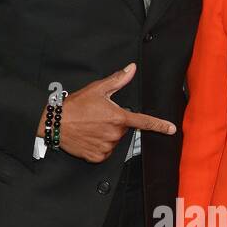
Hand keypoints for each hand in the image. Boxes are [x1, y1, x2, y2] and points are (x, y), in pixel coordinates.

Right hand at [39, 63, 175, 162]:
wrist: (56, 123)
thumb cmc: (75, 106)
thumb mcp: (97, 89)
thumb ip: (118, 80)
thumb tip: (131, 69)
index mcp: (118, 117)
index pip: (144, 122)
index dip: (160, 125)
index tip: (171, 129)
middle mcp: (115, 134)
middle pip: (123, 130)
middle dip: (114, 124)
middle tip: (98, 118)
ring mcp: (106, 147)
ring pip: (114, 142)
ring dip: (106, 136)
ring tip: (91, 127)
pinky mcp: (97, 157)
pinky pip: (104, 152)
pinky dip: (98, 147)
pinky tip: (89, 138)